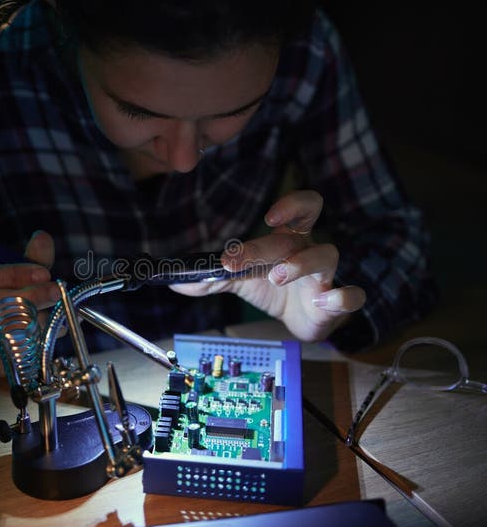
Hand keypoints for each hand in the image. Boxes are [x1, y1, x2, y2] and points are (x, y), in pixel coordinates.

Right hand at [0, 231, 59, 376]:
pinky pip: (24, 343)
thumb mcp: (23, 276)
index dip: (14, 273)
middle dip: (33, 294)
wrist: (1, 342)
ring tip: (56, 308)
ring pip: (10, 323)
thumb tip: (42, 236)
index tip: (44, 272)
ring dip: (40, 315)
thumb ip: (33, 258)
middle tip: (57, 291)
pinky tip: (55, 326)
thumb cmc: (12, 299)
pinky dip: (44, 333)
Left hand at [170, 190, 365, 342]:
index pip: (302, 208)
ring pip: (327, 256)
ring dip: (302, 264)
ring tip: (277, 276)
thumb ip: (213, 278)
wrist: (303, 320)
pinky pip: (351, 295)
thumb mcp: (244, 279)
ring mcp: (326, 276)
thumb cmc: (276, 289)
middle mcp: (310, 251)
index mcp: (290, 240)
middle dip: (269, 245)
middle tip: (240, 260)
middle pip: (299, 235)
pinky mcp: (336, 304)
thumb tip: (175, 283)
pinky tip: (325, 301)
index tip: (267, 217)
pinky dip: (342, 297)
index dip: (291, 206)